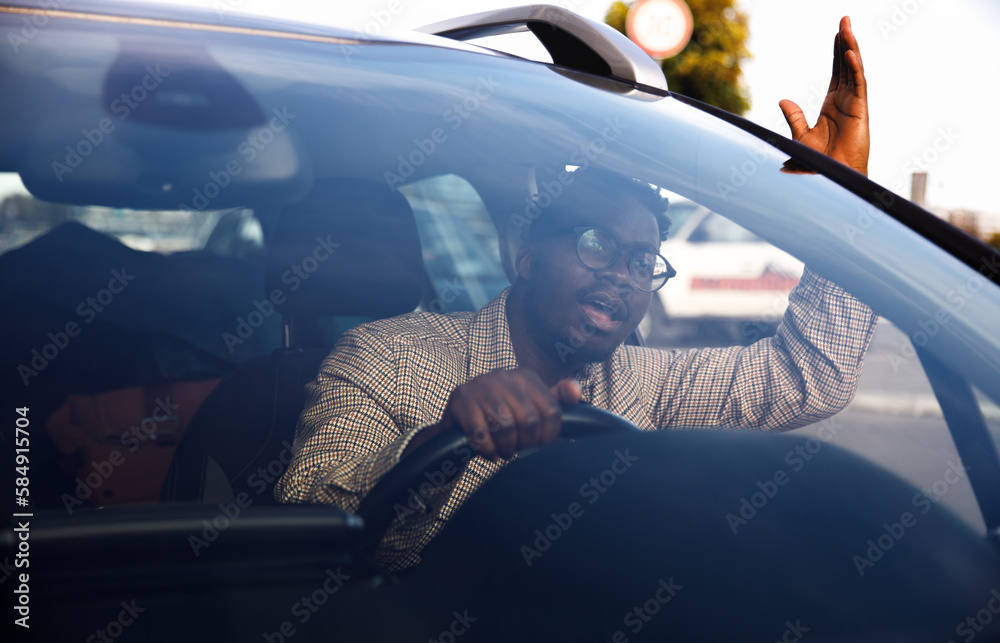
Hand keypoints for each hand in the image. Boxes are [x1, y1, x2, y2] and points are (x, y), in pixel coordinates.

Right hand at [436, 369, 581, 459]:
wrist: (459, 421)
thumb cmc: (501, 415)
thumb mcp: (531, 406)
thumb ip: (557, 399)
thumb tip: (575, 390)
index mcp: (526, 376)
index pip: (551, 409)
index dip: (549, 435)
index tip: (540, 446)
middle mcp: (504, 375)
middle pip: (529, 420)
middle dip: (526, 443)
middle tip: (519, 451)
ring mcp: (480, 385)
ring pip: (505, 426)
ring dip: (506, 448)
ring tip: (504, 452)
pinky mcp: (460, 399)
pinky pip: (480, 433)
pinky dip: (487, 450)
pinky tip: (488, 452)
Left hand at [779, 16, 868, 175]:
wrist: (830, 177)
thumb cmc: (819, 162)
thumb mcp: (800, 136)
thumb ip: (794, 117)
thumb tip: (783, 100)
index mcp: (832, 104)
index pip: (836, 71)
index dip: (837, 51)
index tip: (837, 32)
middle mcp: (845, 101)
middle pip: (846, 65)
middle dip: (845, 42)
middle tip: (844, 20)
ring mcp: (854, 105)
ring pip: (854, 70)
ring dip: (851, 49)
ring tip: (847, 28)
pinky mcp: (860, 111)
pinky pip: (858, 85)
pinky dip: (854, 69)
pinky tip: (849, 54)